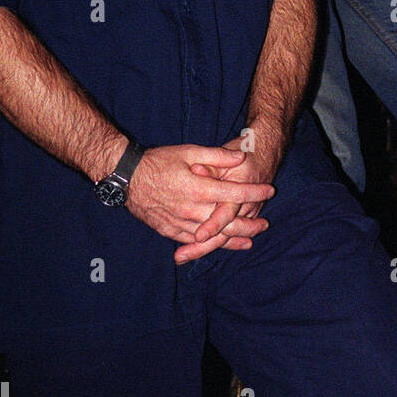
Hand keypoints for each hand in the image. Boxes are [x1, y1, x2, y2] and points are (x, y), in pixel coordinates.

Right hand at [126, 143, 274, 262]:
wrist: (127, 178)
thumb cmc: (158, 161)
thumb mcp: (189, 151)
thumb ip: (216, 156)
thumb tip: (241, 158)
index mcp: (198, 187)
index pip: (233, 193)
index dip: (254, 192)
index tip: (269, 190)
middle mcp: (191, 209)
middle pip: (227, 222)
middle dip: (249, 223)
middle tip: (265, 224)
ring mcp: (180, 223)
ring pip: (212, 236)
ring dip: (234, 239)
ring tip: (251, 238)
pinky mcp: (169, 230)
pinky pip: (194, 241)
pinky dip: (211, 245)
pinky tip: (223, 244)